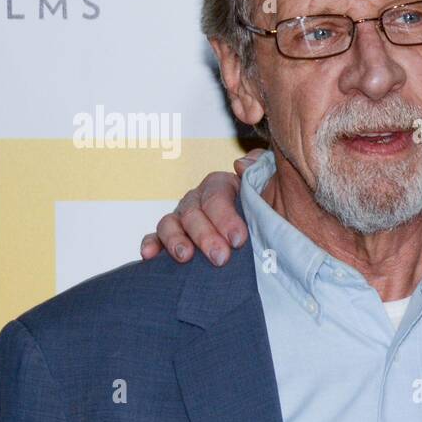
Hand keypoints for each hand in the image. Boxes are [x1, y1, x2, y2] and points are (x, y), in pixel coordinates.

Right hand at [138, 149, 262, 265]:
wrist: (265, 240)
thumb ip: (261, 170)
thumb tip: (241, 164)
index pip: (217, 196)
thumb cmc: (269, 215)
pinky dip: (151, 244)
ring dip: (176, 240)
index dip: (225, 218)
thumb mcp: (272, 189)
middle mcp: (198, 199)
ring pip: (170, 223)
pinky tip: (149, 255)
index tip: (238, 240)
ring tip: (185, 257)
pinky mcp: (172, 238)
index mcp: (222, 185)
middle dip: (205, 236)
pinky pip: (156, 238)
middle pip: (193, 213)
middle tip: (220, 257)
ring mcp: (183, 218)